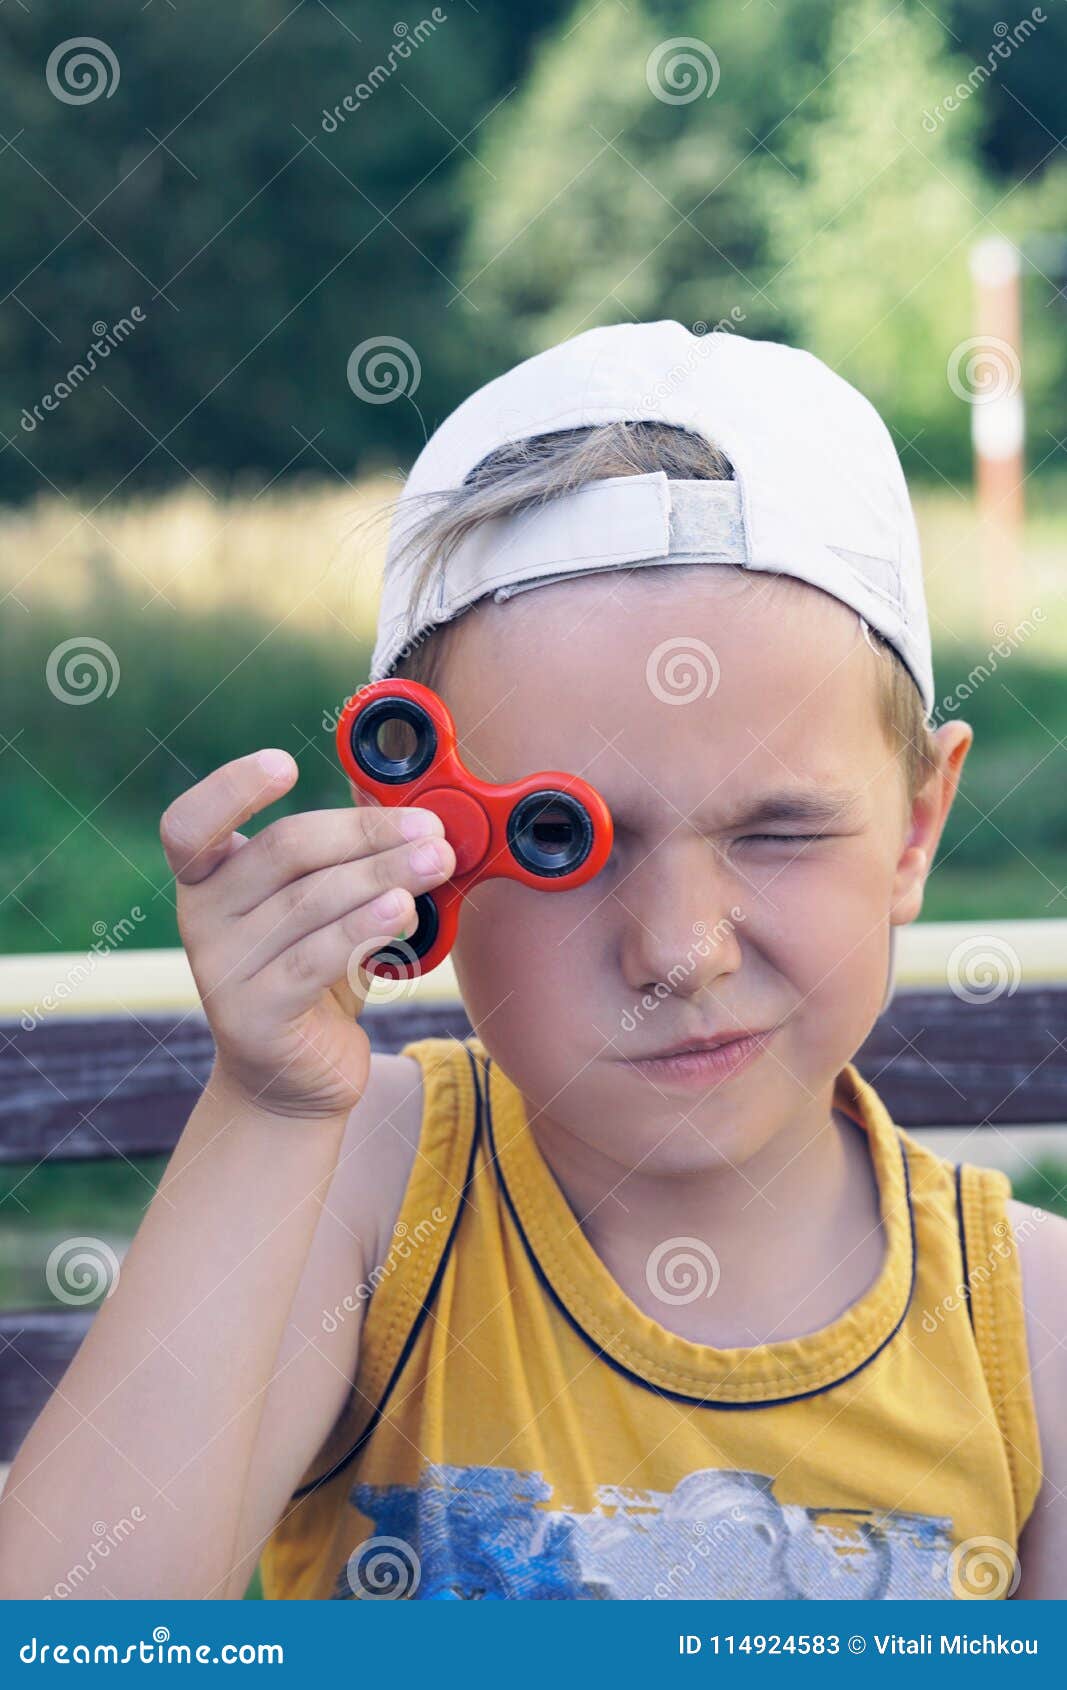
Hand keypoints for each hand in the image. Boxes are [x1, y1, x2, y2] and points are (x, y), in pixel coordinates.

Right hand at [159, 748, 454, 1119]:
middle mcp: (201, 919)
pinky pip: (315, 958)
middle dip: (366, 833)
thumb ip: (344, 855)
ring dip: (383, 874)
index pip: (190, 825)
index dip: (229, 790)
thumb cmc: (316, 975)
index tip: (284, 763)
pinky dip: (365, 927)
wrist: (298, 1079)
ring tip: (435, 860)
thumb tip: (400, 798)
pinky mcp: (252, 1016)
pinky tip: (404, 909)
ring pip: (310, 902)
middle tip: (429, 827)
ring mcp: (220, 970)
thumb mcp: (324, 907)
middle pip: (284, 851)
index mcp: (208, 879)